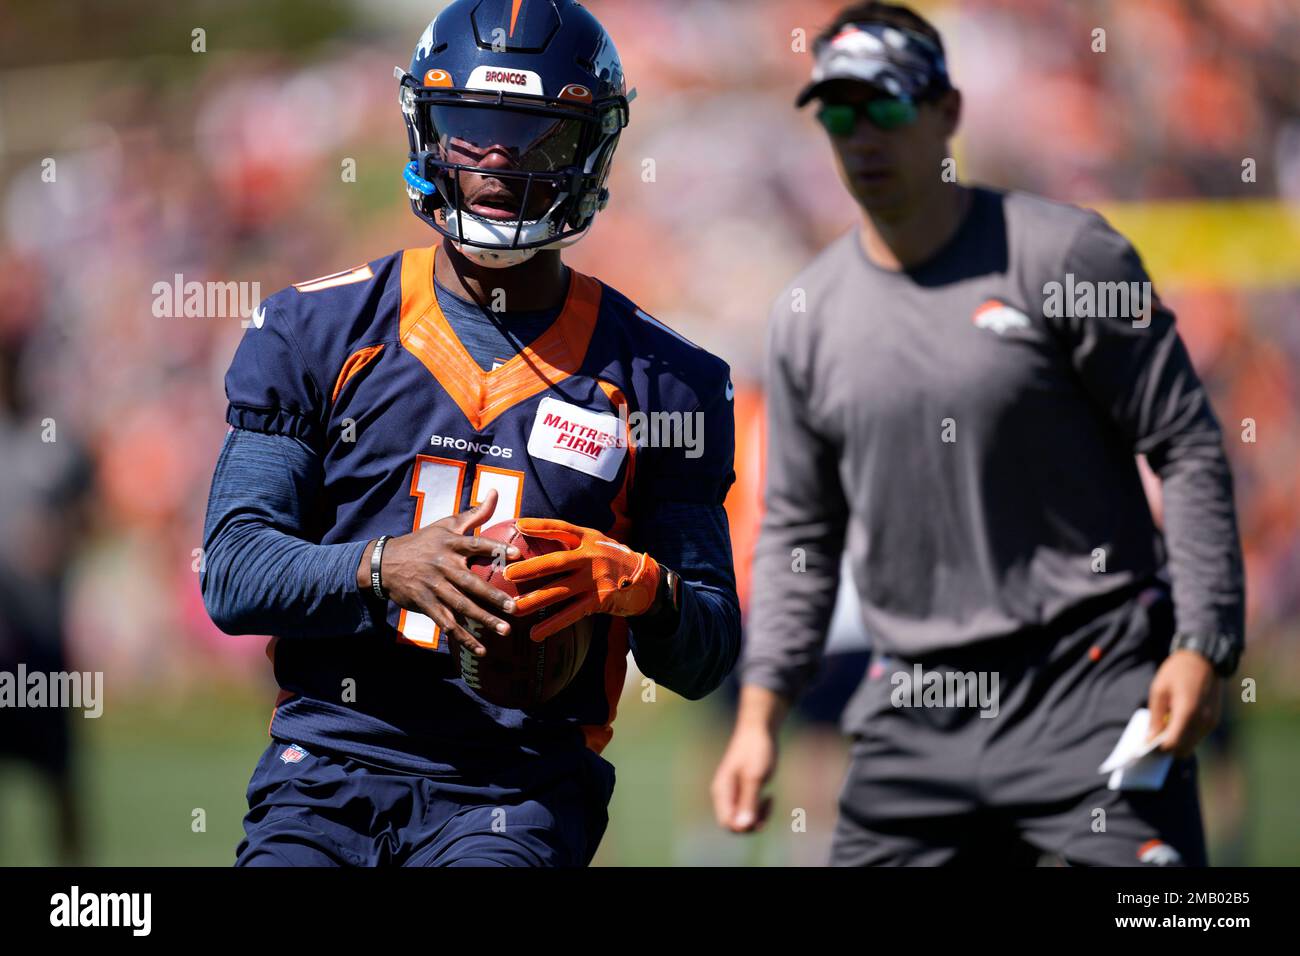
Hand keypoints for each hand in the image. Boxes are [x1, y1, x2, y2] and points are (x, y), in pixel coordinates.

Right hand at [358, 489, 518, 655]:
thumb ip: (474, 513)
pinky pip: (447, 624)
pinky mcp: (427, 605)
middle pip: (471, 582)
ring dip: (483, 620)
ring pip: (461, 606)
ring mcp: (434, 588)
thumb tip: (495, 492)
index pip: (476, 545)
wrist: (383, 563)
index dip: (496, 548)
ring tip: (505, 630)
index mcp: (450, 544)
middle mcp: (443, 566)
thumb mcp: (446, 525)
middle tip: (514, 607)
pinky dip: (464, 637)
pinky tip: (481, 648)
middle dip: (493, 596)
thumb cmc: (423, 541)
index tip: (517, 554)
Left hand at [502, 518, 660, 640]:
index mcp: (589, 538)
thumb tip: (537, 533)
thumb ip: (572, 540)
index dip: (540, 526)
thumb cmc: (613, 558)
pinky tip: (536, 634)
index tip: (518, 525)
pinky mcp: (600, 600)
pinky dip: (552, 624)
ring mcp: (596, 579)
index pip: (561, 528)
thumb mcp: (598, 542)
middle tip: (508, 573)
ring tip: (513, 608)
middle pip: (556, 562)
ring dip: (535, 600)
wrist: (647, 580)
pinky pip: (571, 613)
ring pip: (560, 590)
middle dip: (530, 568)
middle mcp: (591, 556)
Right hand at [710, 685, 786, 832]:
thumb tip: (743, 827)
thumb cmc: (756, 750)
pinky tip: (770, 797)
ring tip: (770, 801)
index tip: (761, 813)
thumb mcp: (755, 776)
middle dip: (752, 823)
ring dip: (758, 817)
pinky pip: (748, 810)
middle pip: (733, 825)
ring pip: (742, 819)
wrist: (760, 730)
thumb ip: (748, 801)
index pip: (727, 823)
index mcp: (722, 791)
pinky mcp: (743, 790)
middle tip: (767, 805)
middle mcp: (724, 795)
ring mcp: (733, 793)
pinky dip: (760, 810)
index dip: (744, 826)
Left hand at [1147, 649, 1222, 757]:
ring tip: (1164, 726)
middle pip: (1183, 749)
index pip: (1173, 745)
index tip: (1146, 745)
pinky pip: (1198, 736)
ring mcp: (1211, 722)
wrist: (1203, 658)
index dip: (1158, 748)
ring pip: (1191, 744)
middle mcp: (1203, 721)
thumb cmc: (1176, 672)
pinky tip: (1176, 721)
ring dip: (1177, 741)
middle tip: (1153, 738)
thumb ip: (1155, 718)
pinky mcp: (1214, 720)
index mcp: (1187, 713)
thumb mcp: (1158, 691)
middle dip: (1167, 748)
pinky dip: (1186, 735)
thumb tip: (1150, 739)